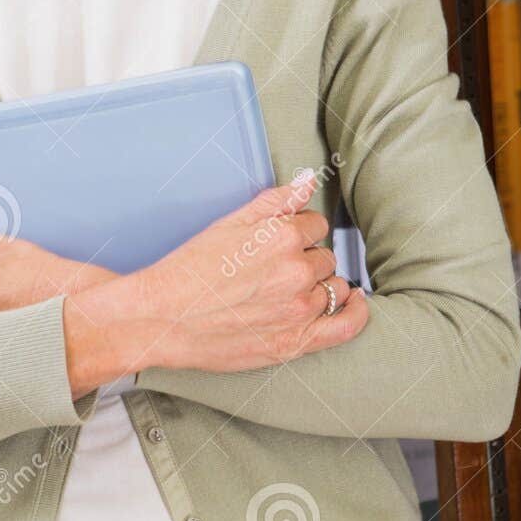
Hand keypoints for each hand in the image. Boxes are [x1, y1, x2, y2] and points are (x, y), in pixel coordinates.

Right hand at [62, 172, 368, 395]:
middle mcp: (296, 271)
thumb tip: (309, 179)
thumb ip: (275, 201)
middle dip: (304, 260)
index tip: (276, 246)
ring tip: (285, 293)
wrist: (162, 318)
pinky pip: (348, 325)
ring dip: (319, 286)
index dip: (296, 234)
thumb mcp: (230, 223)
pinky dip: (358, 311)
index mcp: (281, 237)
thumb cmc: (189, 270)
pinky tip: (356, 301)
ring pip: (332, 287)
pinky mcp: (296, 342)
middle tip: (269, 272)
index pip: (313, 226)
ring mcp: (299, 309)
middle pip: (323, 258)